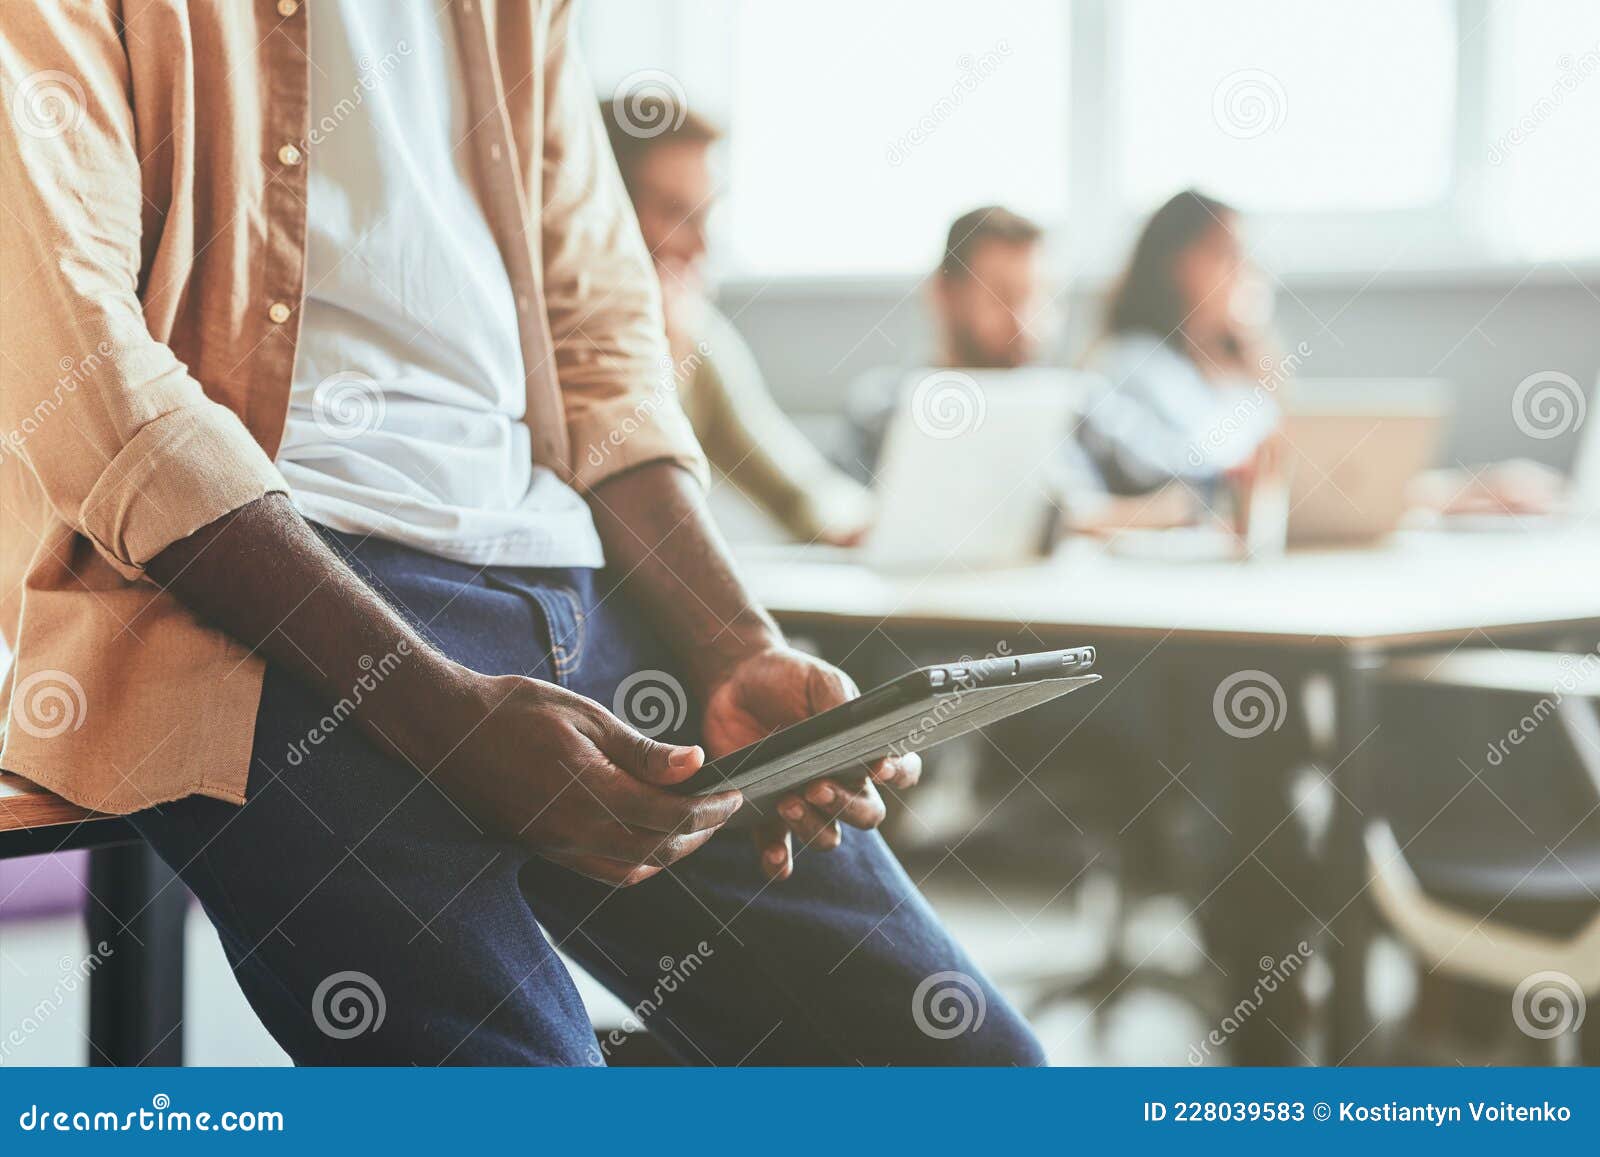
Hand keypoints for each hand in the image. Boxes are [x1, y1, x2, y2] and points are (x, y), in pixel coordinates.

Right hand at [420, 670, 742, 886]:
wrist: (447, 730)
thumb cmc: (516, 710)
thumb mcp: (587, 716)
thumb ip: (643, 750)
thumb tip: (697, 762)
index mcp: (590, 792)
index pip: (670, 815)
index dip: (711, 809)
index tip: (737, 793)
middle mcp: (575, 831)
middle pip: (659, 849)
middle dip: (701, 833)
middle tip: (726, 809)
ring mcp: (558, 847)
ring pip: (635, 868)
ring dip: (673, 852)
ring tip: (698, 824)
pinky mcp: (546, 851)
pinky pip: (605, 872)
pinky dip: (640, 862)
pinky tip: (653, 838)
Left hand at [700, 647, 921, 880]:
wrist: (735, 679)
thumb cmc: (787, 678)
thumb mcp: (819, 680)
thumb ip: (842, 705)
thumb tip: (863, 741)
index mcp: (864, 749)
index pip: (902, 771)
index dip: (900, 775)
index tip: (880, 768)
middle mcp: (842, 782)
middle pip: (867, 814)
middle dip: (847, 806)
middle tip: (817, 785)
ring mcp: (806, 801)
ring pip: (828, 836)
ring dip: (813, 827)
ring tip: (787, 801)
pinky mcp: (768, 814)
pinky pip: (778, 849)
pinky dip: (779, 861)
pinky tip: (775, 858)